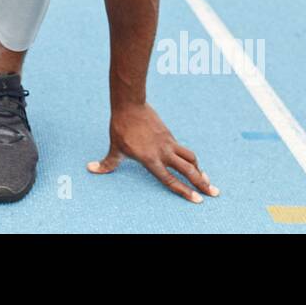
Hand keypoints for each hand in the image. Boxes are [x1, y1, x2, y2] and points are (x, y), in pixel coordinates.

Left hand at [87, 102, 217, 202]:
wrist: (130, 105)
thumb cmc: (121, 127)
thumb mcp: (114, 147)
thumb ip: (108, 162)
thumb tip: (91, 169)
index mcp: (151, 159)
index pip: (170, 179)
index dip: (184, 191)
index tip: (197, 199)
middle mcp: (163, 152)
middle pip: (188, 170)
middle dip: (202, 183)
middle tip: (214, 192)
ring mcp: (168, 143)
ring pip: (190, 158)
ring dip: (200, 169)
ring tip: (206, 180)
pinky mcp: (169, 135)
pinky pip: (183, 149)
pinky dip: (190, 158)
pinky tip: (192, 163)